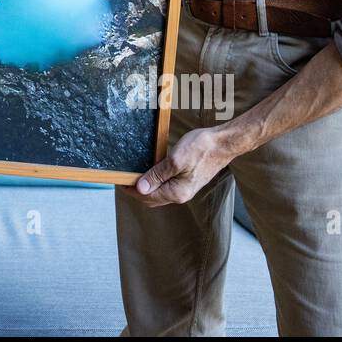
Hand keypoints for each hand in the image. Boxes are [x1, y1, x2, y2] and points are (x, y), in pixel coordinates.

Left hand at [116, 127, 234, 206]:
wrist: (223, 143)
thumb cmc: (201, 149)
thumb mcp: (175, 160)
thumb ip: (157, 176)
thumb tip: (140, 188)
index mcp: (177, 192)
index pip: (147, 196)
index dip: (131, 190)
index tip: (119, 180)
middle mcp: (181, 195)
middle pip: (152, 198)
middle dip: (136, 190)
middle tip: (123, 177)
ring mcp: (185, 189)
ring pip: (159, 193)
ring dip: (145, 186)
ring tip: (133, 174)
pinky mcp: (187, 181)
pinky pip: (166, 186)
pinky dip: (155, 182)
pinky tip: (149, 172)